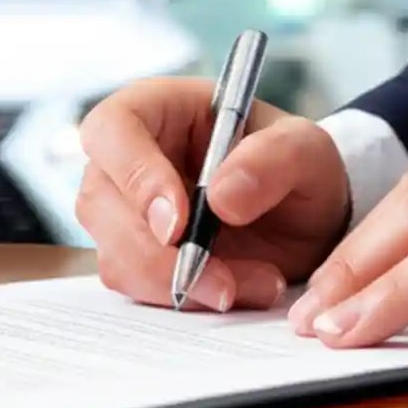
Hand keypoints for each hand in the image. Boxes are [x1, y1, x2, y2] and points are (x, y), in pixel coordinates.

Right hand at [76, 77, 349, 311]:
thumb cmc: (292, 165)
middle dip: (160, 255)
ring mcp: (120, 213)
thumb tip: (222, 196)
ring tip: (256, 282)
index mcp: (153, 109)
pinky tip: (237, 289)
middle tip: (224, 281)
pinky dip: (188, 299)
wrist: (301, 218)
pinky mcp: (133, 258)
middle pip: (100, 204)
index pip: (112, 130)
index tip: (178, 223)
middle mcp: (123, 159)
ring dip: (182, 284)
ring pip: (116, 256)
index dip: (134, 175)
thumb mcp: (307, 150)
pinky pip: (139, 289)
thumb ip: (275, 159)